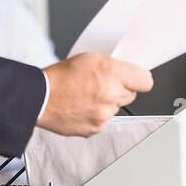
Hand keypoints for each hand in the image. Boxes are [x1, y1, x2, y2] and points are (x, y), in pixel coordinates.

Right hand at [37, 53, 152, 136]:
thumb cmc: (60, 76)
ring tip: (87, 96)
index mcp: (111, 73)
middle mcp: (111, 94)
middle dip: (121, 90)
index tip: (136, 79)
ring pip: (115, 108)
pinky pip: (103, 121)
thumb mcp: (90, 58)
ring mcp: (104, 114)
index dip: (140, 79)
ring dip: (107, 103)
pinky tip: (82, 107)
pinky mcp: (96, 128)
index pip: (145, 81)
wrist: (39, 98)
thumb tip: (130, 72)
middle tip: (103, 85)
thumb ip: (114, 65)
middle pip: (131, 95)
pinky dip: (95, 115)